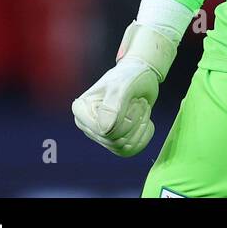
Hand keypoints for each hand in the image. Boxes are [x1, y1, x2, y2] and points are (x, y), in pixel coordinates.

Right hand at [72, 21, 177, 156]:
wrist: (141, 77)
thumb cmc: (130, 76)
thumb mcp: (124, 86)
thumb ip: (114, 106)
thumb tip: (104, 130)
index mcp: (81, 109)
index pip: (106, 131)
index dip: (126, 119)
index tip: (132, 99)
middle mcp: (86, 125)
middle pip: (115, 141)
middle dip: (135, 121)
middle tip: (137, 101)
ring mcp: (99, 135)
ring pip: (123, 147)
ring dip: (140, 127)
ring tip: (139, 108)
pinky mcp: (113, 141)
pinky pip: (129, 151)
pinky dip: (143, 136)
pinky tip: (145, 121)